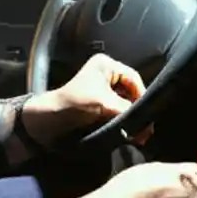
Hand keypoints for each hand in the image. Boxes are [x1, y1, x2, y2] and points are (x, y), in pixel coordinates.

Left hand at [24, 54, 151, 145]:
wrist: (48, 122)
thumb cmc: (73, 105)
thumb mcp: (106, 105)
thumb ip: (128, 113)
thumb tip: (148, 128)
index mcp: (106, 65)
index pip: (134, 79)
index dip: (142, 97)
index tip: (147, 116)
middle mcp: (105, 74)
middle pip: (131, 92)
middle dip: (136, 109)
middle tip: (143, 128)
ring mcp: (101, 89)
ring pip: (125, 104)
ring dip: (129, 117)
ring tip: (136, 132)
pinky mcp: (97, 104)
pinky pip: (117, 112)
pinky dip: (121, 121)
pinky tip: (126, 132)